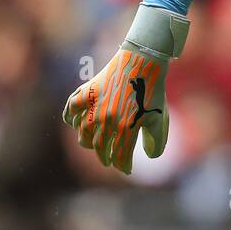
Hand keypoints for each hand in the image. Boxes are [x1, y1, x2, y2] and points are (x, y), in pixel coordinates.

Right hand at [62, 43, 169, 174]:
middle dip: (105, 157)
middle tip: (108, 161)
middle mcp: (107, 120)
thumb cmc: (153, 90)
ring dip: (87, 142)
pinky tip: (73, 121)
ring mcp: (95, 106)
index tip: (125, 168)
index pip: (119, 156)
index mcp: (126, 128)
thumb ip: (157, 140)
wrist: (143, 60)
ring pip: (84, 132)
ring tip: (92, 145)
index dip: (122, 165)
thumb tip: (151, 156)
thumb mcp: (159, 116)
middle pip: (100, 147)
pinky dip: (70, 116)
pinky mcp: (89, 91)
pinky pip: (72, 107)